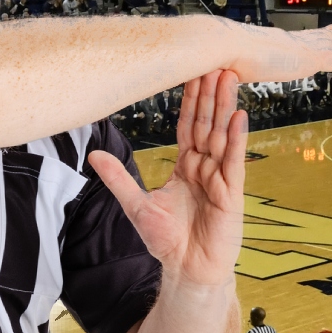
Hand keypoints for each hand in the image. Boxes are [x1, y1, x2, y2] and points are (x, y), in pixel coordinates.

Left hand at [90, 70, 247, 288]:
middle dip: (210, 94)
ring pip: (222, 135)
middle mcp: (205, 167)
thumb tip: (92, 155)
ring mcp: (220, 178)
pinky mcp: (231, 193)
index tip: (191, 72)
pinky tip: (239, 117)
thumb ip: (118, 178)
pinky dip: (236, 139)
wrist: (187, 270)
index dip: (190, 100)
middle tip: (215, 62)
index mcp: (186, 166)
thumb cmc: (167, 241)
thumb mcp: (136, 205)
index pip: (188, 125)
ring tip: (229, 77)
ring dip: (225, 106)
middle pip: (207, 123)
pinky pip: (234, 161)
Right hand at [225, 19, 331, 82]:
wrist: (224, 47)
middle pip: (329, 37)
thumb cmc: (223, 57)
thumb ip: (239, 67)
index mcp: (279, 44)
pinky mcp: (307, 57)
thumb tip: (227, 72)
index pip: (311, 39)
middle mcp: (294, 42)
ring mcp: (302, 48)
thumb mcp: (236, 65)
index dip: (328, 34)